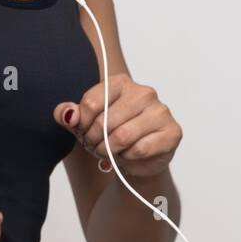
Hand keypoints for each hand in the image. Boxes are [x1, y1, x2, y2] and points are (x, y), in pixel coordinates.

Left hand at [54, 74, 181, 179]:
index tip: (83, 131)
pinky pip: (141, 149)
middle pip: (105, 121)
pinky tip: (128, 154)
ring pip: (123, 136)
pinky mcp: (172, 132)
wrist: (137, 158)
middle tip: (95, 146)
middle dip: (94, 140)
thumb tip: (68, 115)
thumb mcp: (85, 124)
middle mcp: (143, 92)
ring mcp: (160, 111)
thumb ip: (69, 115)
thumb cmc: (112, 135)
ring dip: (110, 150)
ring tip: (109, 151)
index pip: (91, 103)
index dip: (81, 124)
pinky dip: (128, 157)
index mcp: (120, 83)